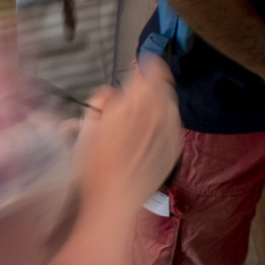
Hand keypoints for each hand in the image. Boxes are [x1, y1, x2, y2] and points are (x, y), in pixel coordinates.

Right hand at [74, 57, 181, 215]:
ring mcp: (171, 130)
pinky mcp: (176, 147)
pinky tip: (151, 129)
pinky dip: (165, 120)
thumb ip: (101, 102)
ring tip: (144, 108)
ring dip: (159, 100)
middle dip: (152, 82)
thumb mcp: (88, 128)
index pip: (151, 70)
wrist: (114, 200)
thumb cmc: (95, 166)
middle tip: (139, 87)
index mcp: (136, 102)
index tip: (140, 64)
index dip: (146, 64)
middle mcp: (158, 111)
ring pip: (169, 103)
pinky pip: (173, 124)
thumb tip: (111, 93)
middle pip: (163, 85)